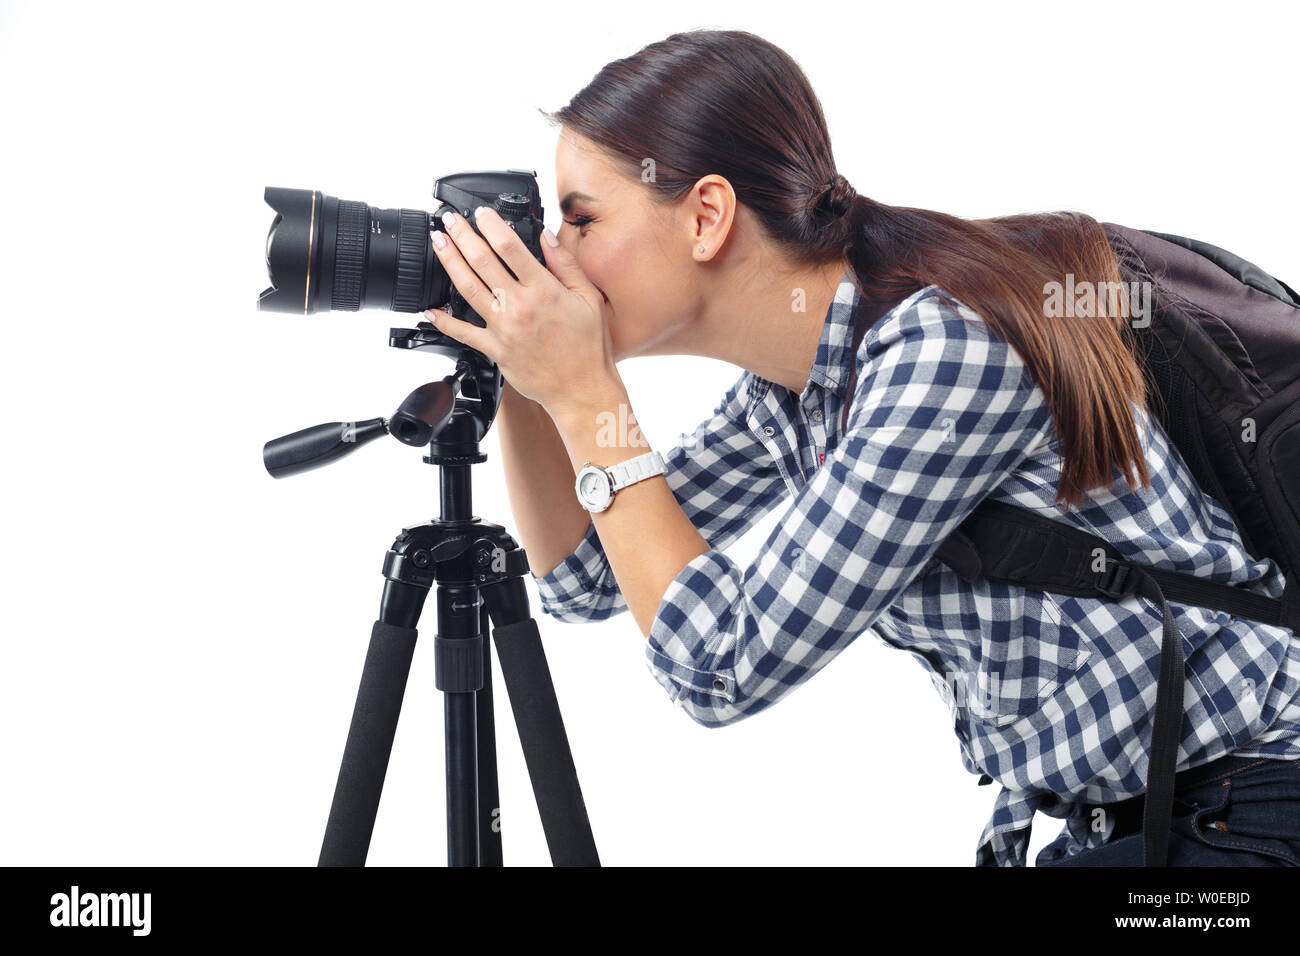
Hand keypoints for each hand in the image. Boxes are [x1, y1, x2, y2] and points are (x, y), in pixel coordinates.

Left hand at [426, 206, 620, 418]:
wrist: (582, 389)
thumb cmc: (588, 347)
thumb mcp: (588, 298)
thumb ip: (565, 264)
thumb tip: (546, 237)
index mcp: (544, 290)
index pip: (510, 247)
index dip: (491, 226)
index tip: (481, 214)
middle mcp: (520, 306)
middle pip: (482, 262)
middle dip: (462, 236)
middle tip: (449, 221)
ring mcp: (504, 329)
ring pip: (468, 289)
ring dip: (450, 263)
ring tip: (438, 244)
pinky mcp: (496, 350)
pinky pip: (464, 333)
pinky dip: (445, 322)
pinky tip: (431, 310)